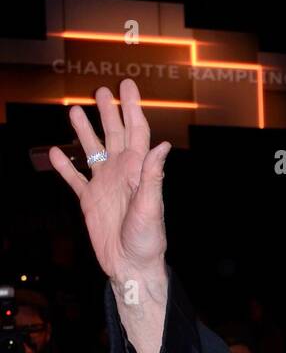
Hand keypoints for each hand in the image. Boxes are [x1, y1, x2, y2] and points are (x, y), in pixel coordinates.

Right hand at [48, 78, 169, 284]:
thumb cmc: (148, 241)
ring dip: (85, 132)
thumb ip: (153, 176)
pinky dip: (65, 167)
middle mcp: (121, 174)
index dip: (132, 108)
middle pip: (114, 135)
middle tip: (102, 91)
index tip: (127, 85)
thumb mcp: (152, 207)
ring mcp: (105, 186)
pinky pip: (74, 179)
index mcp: (138, 171)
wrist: (131, 267)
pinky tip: (56, 153)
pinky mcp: (89, 201)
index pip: (137, 133)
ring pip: (93, 151)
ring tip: (74, 111)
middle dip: (109, 113)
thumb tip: (162, 145)